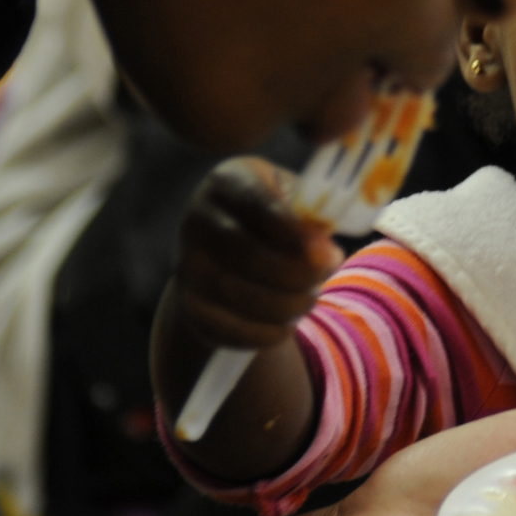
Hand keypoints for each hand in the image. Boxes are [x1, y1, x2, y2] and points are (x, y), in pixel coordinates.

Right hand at [170, 157, 338, 350]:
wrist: (223, 246)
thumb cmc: (269, 217)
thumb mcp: (290, 199)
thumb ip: (310, 218)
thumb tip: (325, 251)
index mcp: (227, 183)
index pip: (259, 206)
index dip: (295, 234)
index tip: (328, 253)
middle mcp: (197, 220)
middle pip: (249, 256)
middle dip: (298, 275)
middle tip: (324, 280)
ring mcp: (187, 264)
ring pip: (240, 296)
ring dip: (287, 305)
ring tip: (310, 299)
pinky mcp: (188, 304)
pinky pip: (229, 328)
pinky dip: (267, 332)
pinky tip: (287, 323)